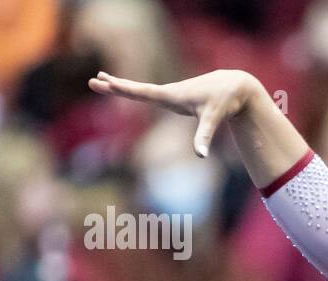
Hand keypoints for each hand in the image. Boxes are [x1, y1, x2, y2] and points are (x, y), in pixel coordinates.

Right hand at [88, 69, 258, 157]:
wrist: (235, 85)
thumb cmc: (224, 101)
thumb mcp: (214, 119)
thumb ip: (205, 137)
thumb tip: (200, 155)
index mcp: (173, 95)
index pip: (143, 92)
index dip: (124, 89)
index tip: (106, 82)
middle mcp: (169, 92)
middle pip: (137, 89)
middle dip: (116, 85)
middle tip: (93, 81)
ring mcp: (172, 93)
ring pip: (142, 89)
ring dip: (121, 84)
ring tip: (102, 79)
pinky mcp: (176, 96)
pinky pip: (151, 92)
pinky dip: (136, 89)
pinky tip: (128, 89)